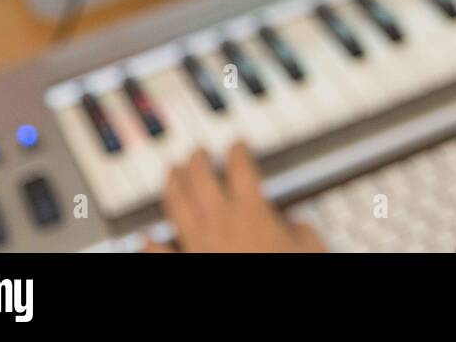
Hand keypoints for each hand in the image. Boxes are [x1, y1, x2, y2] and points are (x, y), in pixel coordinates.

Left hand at [147, 143, 325, 252]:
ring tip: (171, 171)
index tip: (237, 145)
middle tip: (198, 152)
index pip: (240, 167)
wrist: (267, 311)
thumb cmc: (288, 269)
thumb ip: (301, 229)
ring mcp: (198, 244)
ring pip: (176, 205)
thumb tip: (297, 225)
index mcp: (251, 210)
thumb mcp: (310, 246)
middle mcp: (220, 221)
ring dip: (172, 184)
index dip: (238, 150)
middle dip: (198, 159)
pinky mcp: (186, 264)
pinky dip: (150, 246)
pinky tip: (145, 240)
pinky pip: (160, 253)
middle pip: (200, 177)